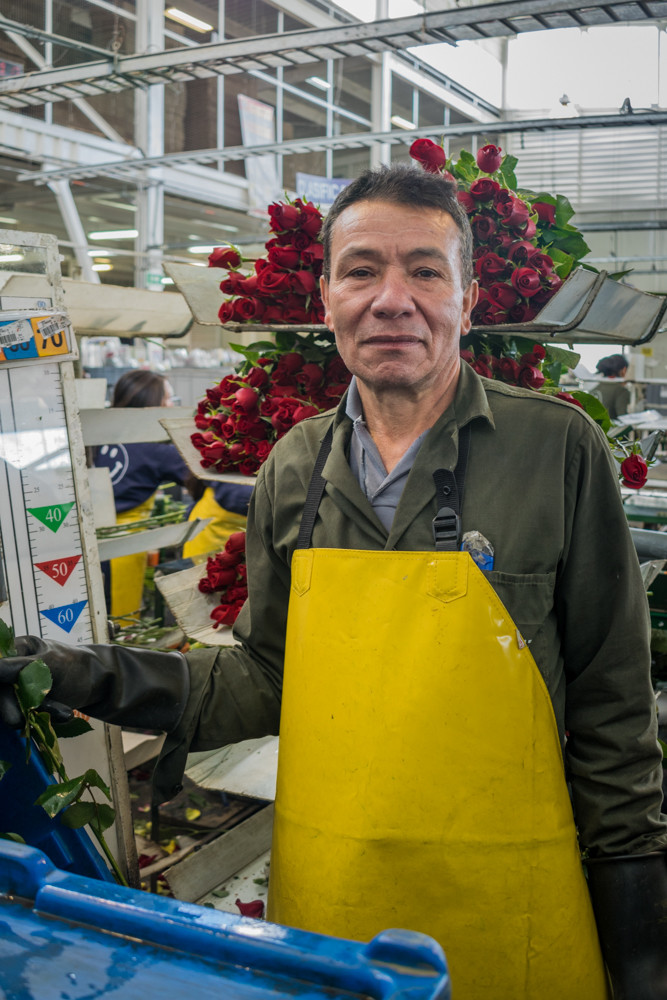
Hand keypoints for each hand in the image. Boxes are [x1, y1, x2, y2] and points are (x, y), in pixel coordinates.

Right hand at [0, 636, 189, 731]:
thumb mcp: (50, 663)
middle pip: (0, 691)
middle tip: (17, 721)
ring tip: (62, 710)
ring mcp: (22, 687)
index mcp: (18, 649)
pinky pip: (29, 716)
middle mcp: (16, 667)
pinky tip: (65, 713)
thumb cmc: (79, 665)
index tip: (4, 696)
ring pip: (13, 706)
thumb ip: (20, 667)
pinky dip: (46, 717)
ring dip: (35, 713)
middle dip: (10, 705)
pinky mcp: (32, 705)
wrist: (103, 683)